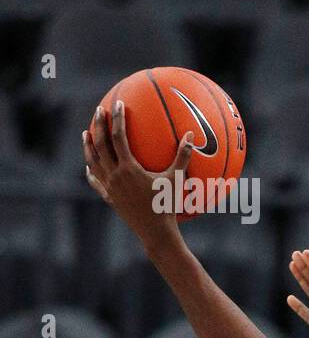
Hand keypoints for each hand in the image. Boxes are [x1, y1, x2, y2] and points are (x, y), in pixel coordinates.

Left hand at [83, 100, 193, 247]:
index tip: (119, 105)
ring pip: (93, 161)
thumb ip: (183, 156)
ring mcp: (110, 186)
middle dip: (98, 125)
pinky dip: (90, 171)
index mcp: (129, 168)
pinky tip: (88, 166)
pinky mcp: (109, 197)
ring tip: (86, 133)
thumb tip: (191, 135)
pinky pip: (96, 181)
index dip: (117, 119)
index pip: (119, 137)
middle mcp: (115, 175)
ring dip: (88, 145)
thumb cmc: (169, 206)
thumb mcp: (177, 180)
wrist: (155, 232)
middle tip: (99, 111)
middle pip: (101, 145)